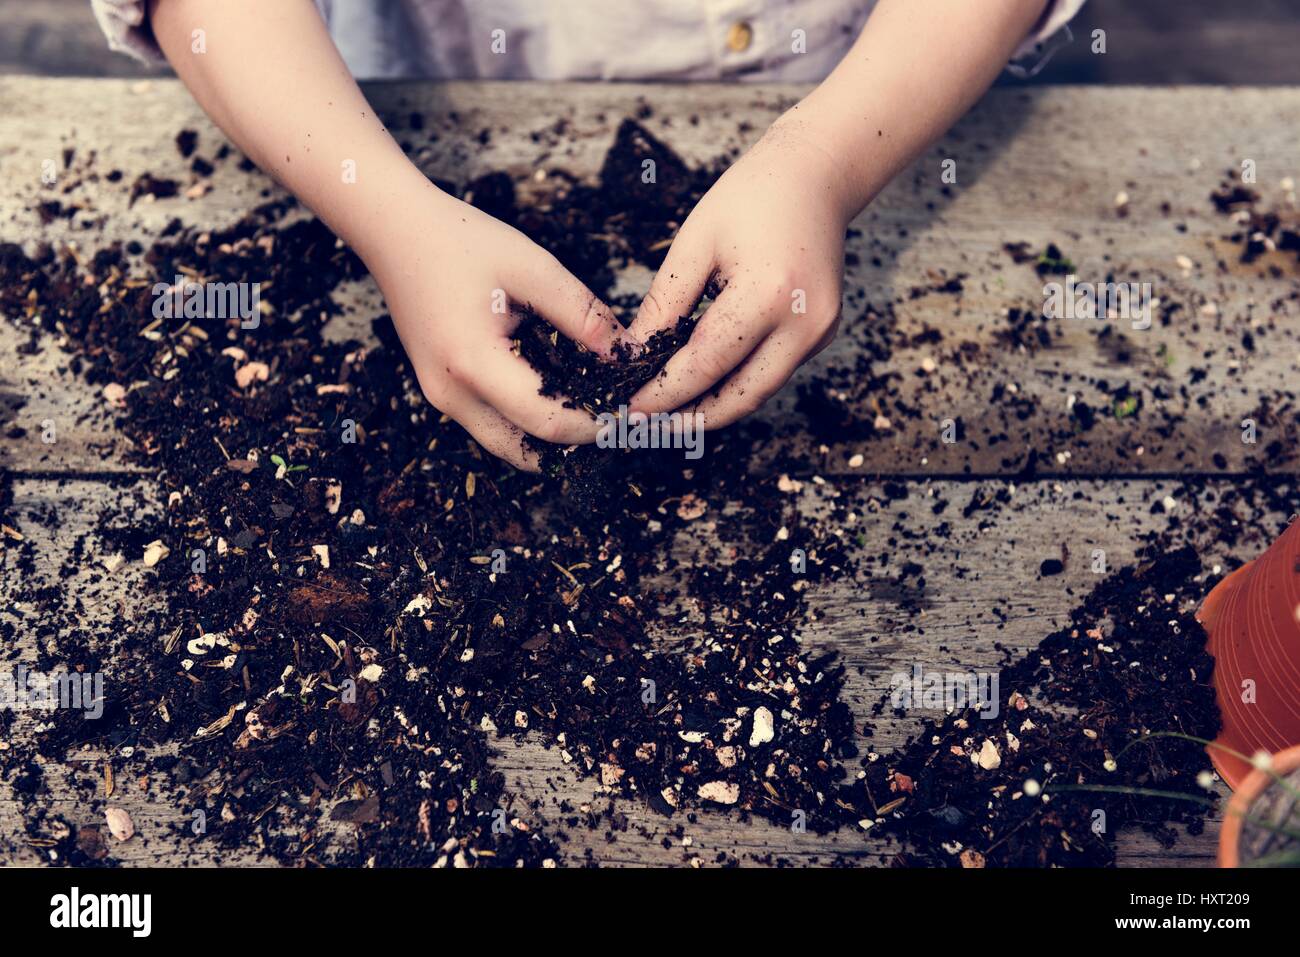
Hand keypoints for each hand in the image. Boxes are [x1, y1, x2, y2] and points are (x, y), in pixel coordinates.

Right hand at [372, 192, 632, 469]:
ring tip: (593, 410)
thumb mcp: (533, 268)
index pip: (546, 422)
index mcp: (473, 363)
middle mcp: (450, 394)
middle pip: (523, 450)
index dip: (594, 425)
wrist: (393, 230)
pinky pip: (489, 424)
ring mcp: (439, 397)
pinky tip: (558, 395)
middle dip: (573, 443)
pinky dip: (525, 422)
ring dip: (548, 437)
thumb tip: (628, 356)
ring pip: (504, 443)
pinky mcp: (439, 390)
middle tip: (615, 421)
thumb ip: (583, 316)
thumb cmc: (461, 241)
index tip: (631, 415)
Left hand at [629, 118, 853, 428]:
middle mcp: (804, 323)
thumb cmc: (751, 197)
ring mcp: (820, 333)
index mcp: (769, 294)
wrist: (817, 175)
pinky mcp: (823, 334)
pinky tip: (701, 387)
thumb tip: (632, 356)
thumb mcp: (695, 243)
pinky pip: (772, 372)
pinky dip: (736, 384)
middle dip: (691, 418)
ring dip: (714, 408)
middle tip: (646, 427)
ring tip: (668, 416)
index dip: (665, 392)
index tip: (630, 407)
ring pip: (759, 391)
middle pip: (740, 394)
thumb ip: (665, 304)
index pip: (706, 362)